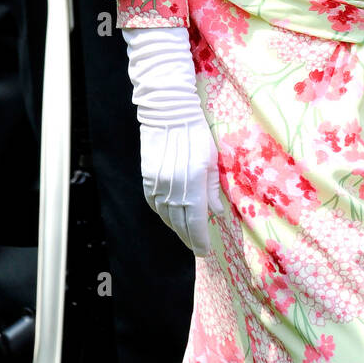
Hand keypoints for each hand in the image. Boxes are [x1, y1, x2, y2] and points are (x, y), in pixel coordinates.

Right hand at [123, 26, 223, 255]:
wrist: (168, 112)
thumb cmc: (196, 132)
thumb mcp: (212, 157)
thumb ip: (214, 187)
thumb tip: (216, 212)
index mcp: (192, 180)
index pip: (195, 220)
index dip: (199, 238)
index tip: (205, 250)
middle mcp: (173, 186)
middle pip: (179, 223)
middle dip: (189, 238)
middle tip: (197, 248)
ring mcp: (157, 183)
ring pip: (165, 216)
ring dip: (176, 229)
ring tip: (186, 236)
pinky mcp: (147, 178)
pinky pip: (155, 204)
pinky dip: (164, 215)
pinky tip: (171, 219)